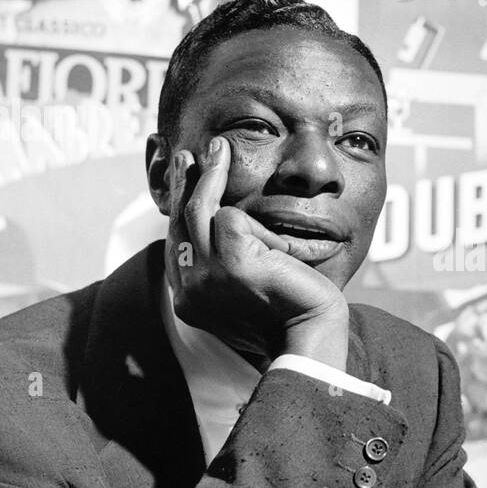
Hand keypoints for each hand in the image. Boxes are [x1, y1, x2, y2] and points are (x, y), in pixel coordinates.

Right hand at [165, 138, 348, 366]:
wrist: (310, 338)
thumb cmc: (289, 317)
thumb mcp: (246, 292)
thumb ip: (226, 267)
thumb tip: (222, 226)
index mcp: (188, 300)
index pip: (176, 245)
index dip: (179, 210)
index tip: (185, 178)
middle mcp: (188, 290)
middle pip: (180, 223)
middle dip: (184, 183)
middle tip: (188, 154)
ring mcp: (205, 275)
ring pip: (199, 211)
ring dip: (210, 177)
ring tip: (219, 149)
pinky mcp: (231, 261)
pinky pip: (234, 219)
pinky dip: (260, 226)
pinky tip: (276, 239)